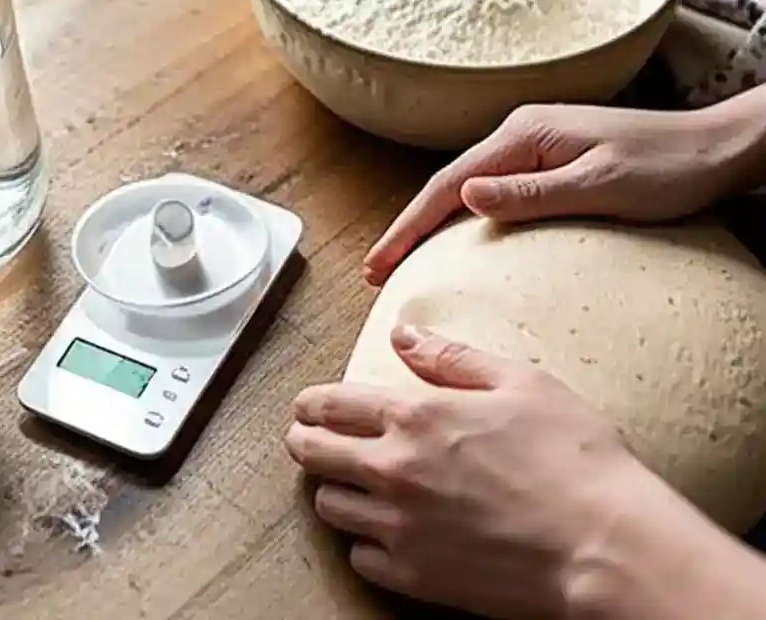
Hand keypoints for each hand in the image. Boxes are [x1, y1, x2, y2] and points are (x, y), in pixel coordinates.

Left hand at [284, 326, 716, 618]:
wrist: (607, 546)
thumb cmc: (576, 458)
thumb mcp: (522, 384)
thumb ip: (452, 358)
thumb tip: (402, 334)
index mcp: (414, 416)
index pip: (327, 404)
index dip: (309, 404)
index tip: (307, 408)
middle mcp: (393, 469)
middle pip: (311, 454)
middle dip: (304, 442)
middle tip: (310, 441)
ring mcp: (399, 526)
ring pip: (329, 507)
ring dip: (335, 491)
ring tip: (353, 486)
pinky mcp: (414, 575)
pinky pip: (360, 558)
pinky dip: (367, 544)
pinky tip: (388, 533)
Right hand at [362, 102, 759, 285]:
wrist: (720, 150)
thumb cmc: (670, 168)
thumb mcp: (599, 186)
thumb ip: (530, 193)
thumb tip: (463, 196)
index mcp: (526, 136)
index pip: (447, 187)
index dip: (407, 227)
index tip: (377, 263)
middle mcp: (523, 135)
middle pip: (448, 186)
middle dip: (409, 228)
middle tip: (376, 271)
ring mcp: (536, 147)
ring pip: (467, 190)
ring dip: (432, 225)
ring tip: (403, 261)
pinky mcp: (552, 163)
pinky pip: (493, 193)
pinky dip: (464, 220)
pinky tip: (456, 242)